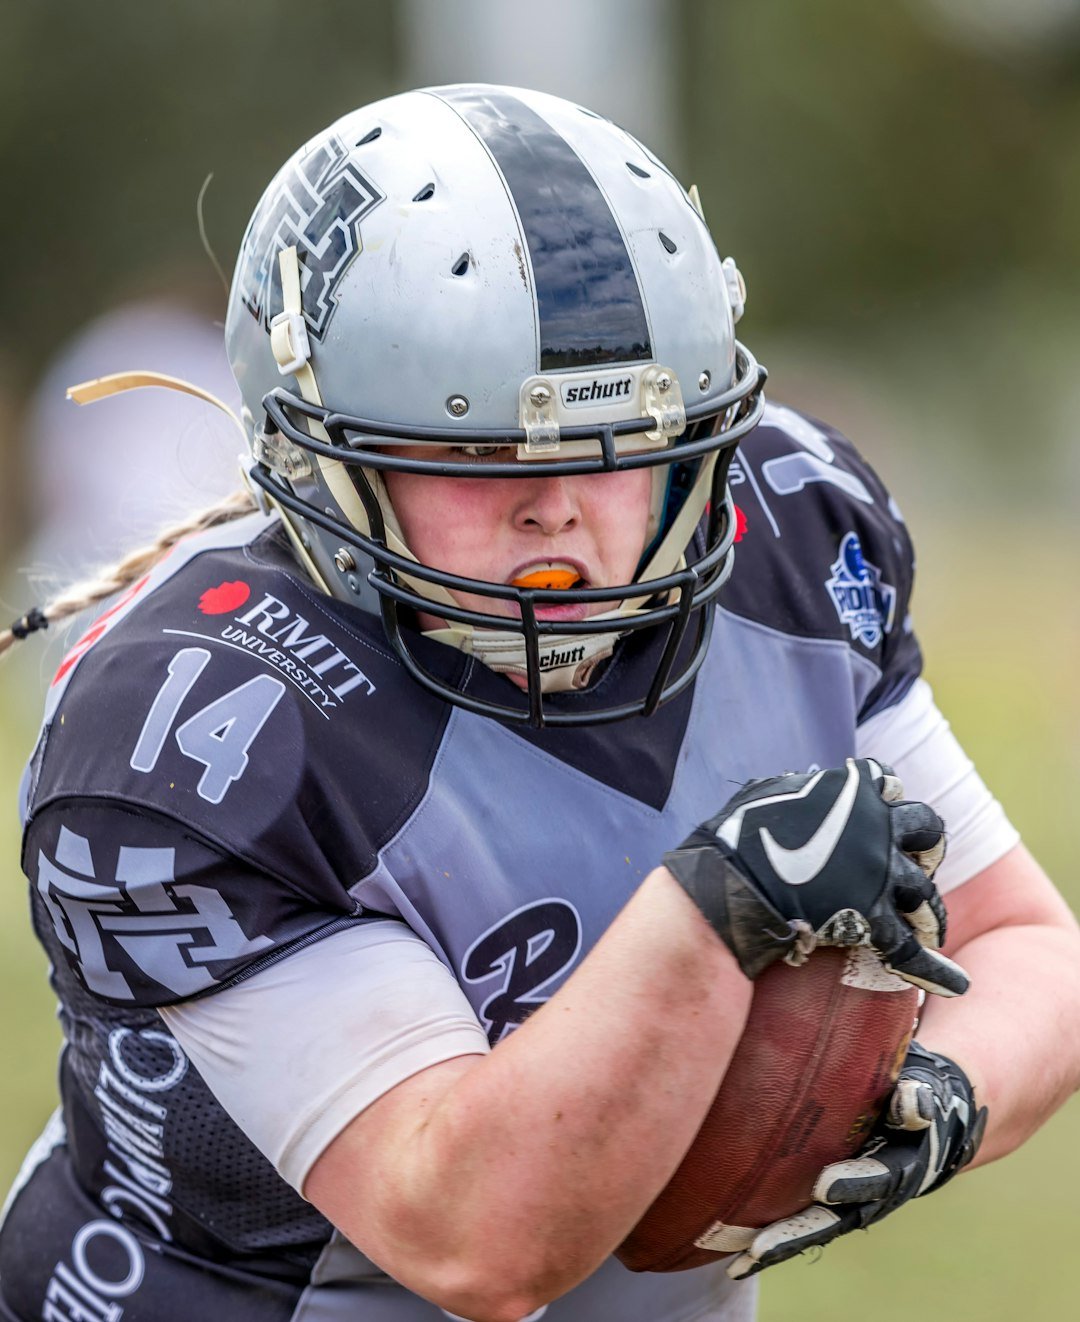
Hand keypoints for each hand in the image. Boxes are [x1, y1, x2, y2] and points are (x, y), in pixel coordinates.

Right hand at [662, 757, 969, 994]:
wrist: (731, 884)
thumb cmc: (739, 837)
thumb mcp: (768, 792)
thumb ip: (796, 786)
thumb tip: (802, 783)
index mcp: (851, 790)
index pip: (886, 783)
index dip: (888, 800)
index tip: (885, 811)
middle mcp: (876, 827)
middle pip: (927, 829)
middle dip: (925, 847)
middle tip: (916, 864)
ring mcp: (878, 873)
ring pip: (925, 892)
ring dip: (929, 911)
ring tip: (932, 928)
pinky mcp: (871, 917)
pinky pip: (912, 948)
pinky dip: (935, 970)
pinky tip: (954, 984)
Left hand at [726, 1042, 987, 1278]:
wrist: (917, 1119)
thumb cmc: (910, 1094)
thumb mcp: (919, 1091)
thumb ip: (914, 1099)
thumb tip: (912, 1100)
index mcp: (898, 1166)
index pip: (877, 1177)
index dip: (854, 1181)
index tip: (824, 1186)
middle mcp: (871, 1196)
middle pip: (833, 1219)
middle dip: (797, 1233)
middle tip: (761, 1247)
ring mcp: (847, 1205)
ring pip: (810, 1229)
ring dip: (776, 1245)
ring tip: (740, 1262)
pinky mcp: (825, 1203)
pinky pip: (797, 1223)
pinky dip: (769, 1243)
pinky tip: (735, 1261)